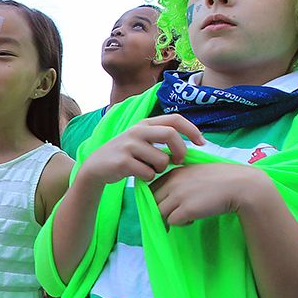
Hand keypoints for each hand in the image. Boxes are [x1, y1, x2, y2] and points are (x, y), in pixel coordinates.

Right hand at [79, 114, 204, 185]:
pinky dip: (148, 177)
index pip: (175, 119)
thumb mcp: (141, 140)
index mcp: (145, 124)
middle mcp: (137, 131)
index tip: (201, 143)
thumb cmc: (125, 155)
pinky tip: (139, 176)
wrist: (96, 167)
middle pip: (171, 135)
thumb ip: (160, 138)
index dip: (192, 130)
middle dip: (180, 151)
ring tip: (150, 170)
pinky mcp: (123, 162)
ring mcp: (129, 146)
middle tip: (179, 161)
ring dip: (161, 169)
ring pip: (161, 159)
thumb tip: (189, 144)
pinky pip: (148, 173)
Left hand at [150, 162, 264, 225]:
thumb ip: (180, 180)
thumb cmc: (221, 180)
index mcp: (174, 172)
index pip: (151, 189)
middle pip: (152, 202)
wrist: (241, 186)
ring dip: (171, 217)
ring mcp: (178, 196)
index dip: (157, 200)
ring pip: (159, 213)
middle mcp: (173, 182)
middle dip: (160, 210)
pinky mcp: (186, 209)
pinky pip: (172, 222)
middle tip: (175, 215)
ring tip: (186, 216)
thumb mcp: (196, 172)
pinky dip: (181, 224)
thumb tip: (167, 197)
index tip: (168, 206)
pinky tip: (193, 220)